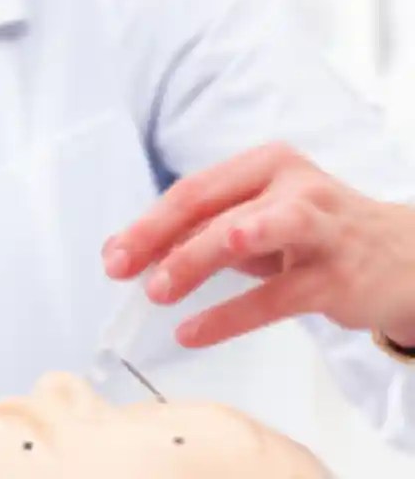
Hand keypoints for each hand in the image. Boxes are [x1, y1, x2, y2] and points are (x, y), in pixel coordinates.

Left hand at [102, 142, 414, 348]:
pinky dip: (228, 317)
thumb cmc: (313, 236)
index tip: (113, 256)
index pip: (193, 191)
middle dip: (161, 241)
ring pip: (246, 237)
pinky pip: (274, 297)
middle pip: (212, 208)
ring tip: (159, 289)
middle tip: (126, 272)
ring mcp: (320, 228)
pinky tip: (192, 333)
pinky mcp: (337, 275)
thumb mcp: (254, 224)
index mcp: (265, 166)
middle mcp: (293, 187)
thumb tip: (122, 251)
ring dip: (196, 261)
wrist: (404, 259)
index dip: (148, 224)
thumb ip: (194, 233)